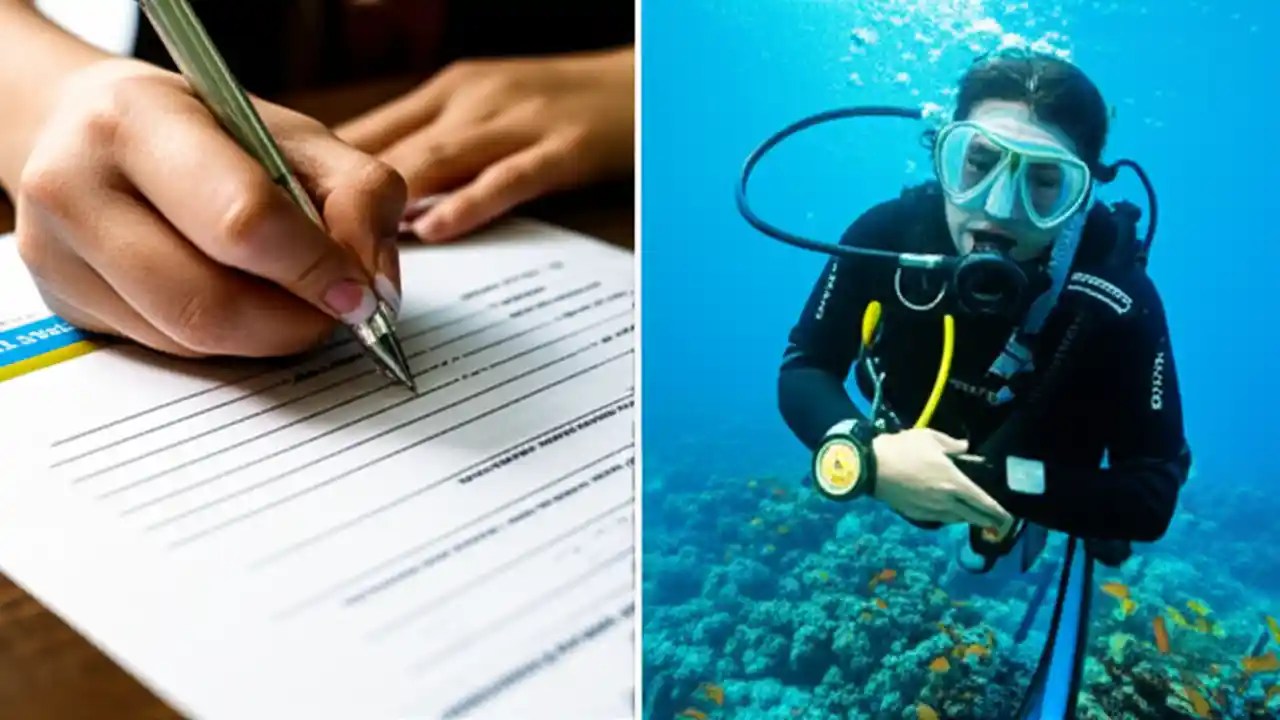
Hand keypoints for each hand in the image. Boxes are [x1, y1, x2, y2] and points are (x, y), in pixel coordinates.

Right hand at [14, 59, 406, 358]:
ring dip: (269, 336)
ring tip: (298, 302)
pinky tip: (245, 302)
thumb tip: (375, 285)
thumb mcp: (295, 134)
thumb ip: (359, 193)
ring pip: (191, 340)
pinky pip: (170, 352)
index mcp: (137, 119)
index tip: (362, 292)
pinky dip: (230, 341)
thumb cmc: (207, 131)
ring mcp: (59, 254)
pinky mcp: (66, 306)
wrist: (90, 132)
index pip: (241, 219)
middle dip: (297, 321)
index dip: (316, 268)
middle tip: (339, 312)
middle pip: (210, 302)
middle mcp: (76, 186)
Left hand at [335, 46, 633, 242]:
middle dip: (345, 200)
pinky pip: (506, 179)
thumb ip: (436, 143)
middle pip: (392, 148)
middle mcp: (474, 100)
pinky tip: (435, 231)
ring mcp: (518, 122)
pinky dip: (466, 205)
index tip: (290, 217)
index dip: (323, 174)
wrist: (644, 87)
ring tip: (354, 251)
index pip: (370, 129)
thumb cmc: (561, 106)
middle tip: (306, 250)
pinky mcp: (562, 149)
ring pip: (436, 161)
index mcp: (450, 90)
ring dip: (390, 207)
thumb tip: (375, 193)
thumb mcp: (488, 108)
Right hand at [870, 428, 1014, 530]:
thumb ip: (953, 445)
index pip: (983, 501)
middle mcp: (946, 501)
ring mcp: (930, 510)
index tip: (1008, 517)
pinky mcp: (915, 514)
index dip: (998, 511)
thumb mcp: (931, 438)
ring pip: (955, 519)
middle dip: (986, 519)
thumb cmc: (903, 448)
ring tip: (972, 514)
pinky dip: (948, 516)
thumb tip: (966, 448)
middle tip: (995, 520)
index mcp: (955, 483)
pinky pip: (939, 518)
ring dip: (966, 518)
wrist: (871, 467)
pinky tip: (948, 512)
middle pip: (972, 516)